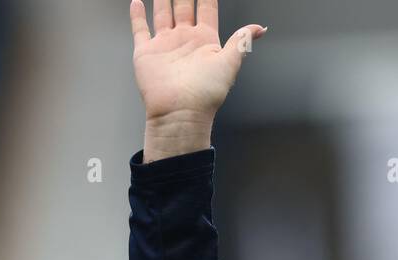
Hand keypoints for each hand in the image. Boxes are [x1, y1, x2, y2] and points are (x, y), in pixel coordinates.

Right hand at [129, 0, 266, 159]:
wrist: (180, 112)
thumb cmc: (206, 93)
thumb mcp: (229, 63)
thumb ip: (241, 42)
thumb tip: (260, 28)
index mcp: (205, 40)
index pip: (207, 8)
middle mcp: (185, 39)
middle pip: (183, 6)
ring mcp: (165, 44)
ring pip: (163, 13)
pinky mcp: (146, 52)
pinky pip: (140, 29)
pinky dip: (137, 16)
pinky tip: (137, 3)